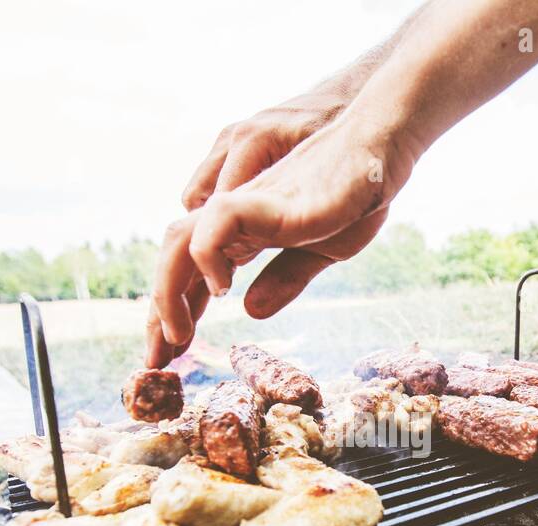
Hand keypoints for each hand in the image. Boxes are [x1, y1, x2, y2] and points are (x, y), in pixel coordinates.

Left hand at [146, 112, 418, 366]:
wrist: (380, 151)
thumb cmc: (356, 194)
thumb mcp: (320, 251)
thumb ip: (286, 279)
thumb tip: (250, 311)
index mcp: (243, 234)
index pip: (193, 277)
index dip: (176, 316)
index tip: (169, 358)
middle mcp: (232, 218)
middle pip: (174, 262)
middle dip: (159, 314)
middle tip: (157, 363)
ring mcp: (243, 205)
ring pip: (179, 242)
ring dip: (168, 291)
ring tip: (177, 336)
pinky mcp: (263, 198)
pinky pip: (217, 221)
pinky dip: (207, 255)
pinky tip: (222, 290)